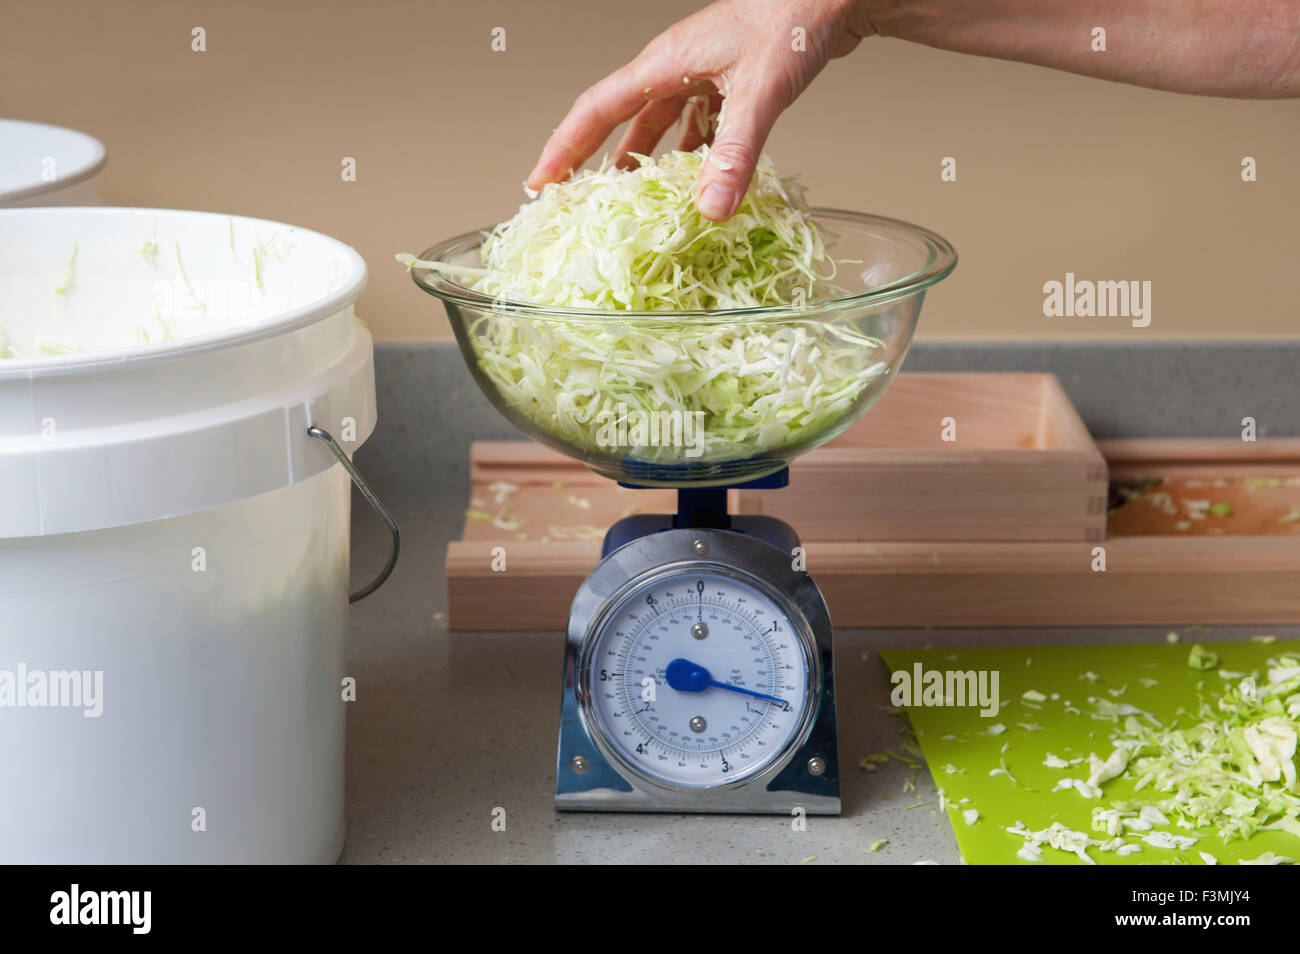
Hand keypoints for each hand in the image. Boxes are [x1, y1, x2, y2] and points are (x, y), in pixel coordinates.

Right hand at [525, 0, 875, 220]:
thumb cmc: (792, 18)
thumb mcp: (759, 93)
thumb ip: (734, 155)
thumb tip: (709, 210)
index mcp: (663, 64)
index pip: (595, 110)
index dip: (564, 149)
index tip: (542, 184)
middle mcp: (675, 67)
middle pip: (620, 119)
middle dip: (596, 160)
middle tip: (577, 198)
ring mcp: (703, 71)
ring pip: (661, 123)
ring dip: (647, 160)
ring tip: (634, 199)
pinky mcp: (731, 78)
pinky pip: (699, 122)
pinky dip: (695, 152)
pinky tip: (703, 176)